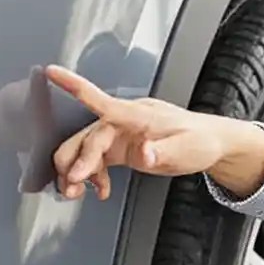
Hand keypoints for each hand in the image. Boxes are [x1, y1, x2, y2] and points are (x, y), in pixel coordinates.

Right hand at [45, 65, 233, 199]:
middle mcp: (124, 122)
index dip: (75, 85)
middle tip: (72, 186)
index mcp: (138, 116)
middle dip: (73, 160)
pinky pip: (95, 160)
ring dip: (75, 170)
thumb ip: (162, 152)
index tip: (52, 71)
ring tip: (75, 192)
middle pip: (85, 136)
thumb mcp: (186, 149)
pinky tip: (99, 189)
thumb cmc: (201, 141)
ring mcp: (121, 135)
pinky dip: (91, 176)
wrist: (211, 145)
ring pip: (84, 149)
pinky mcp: (121, 148)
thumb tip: (142, 153)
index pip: (102, 100)